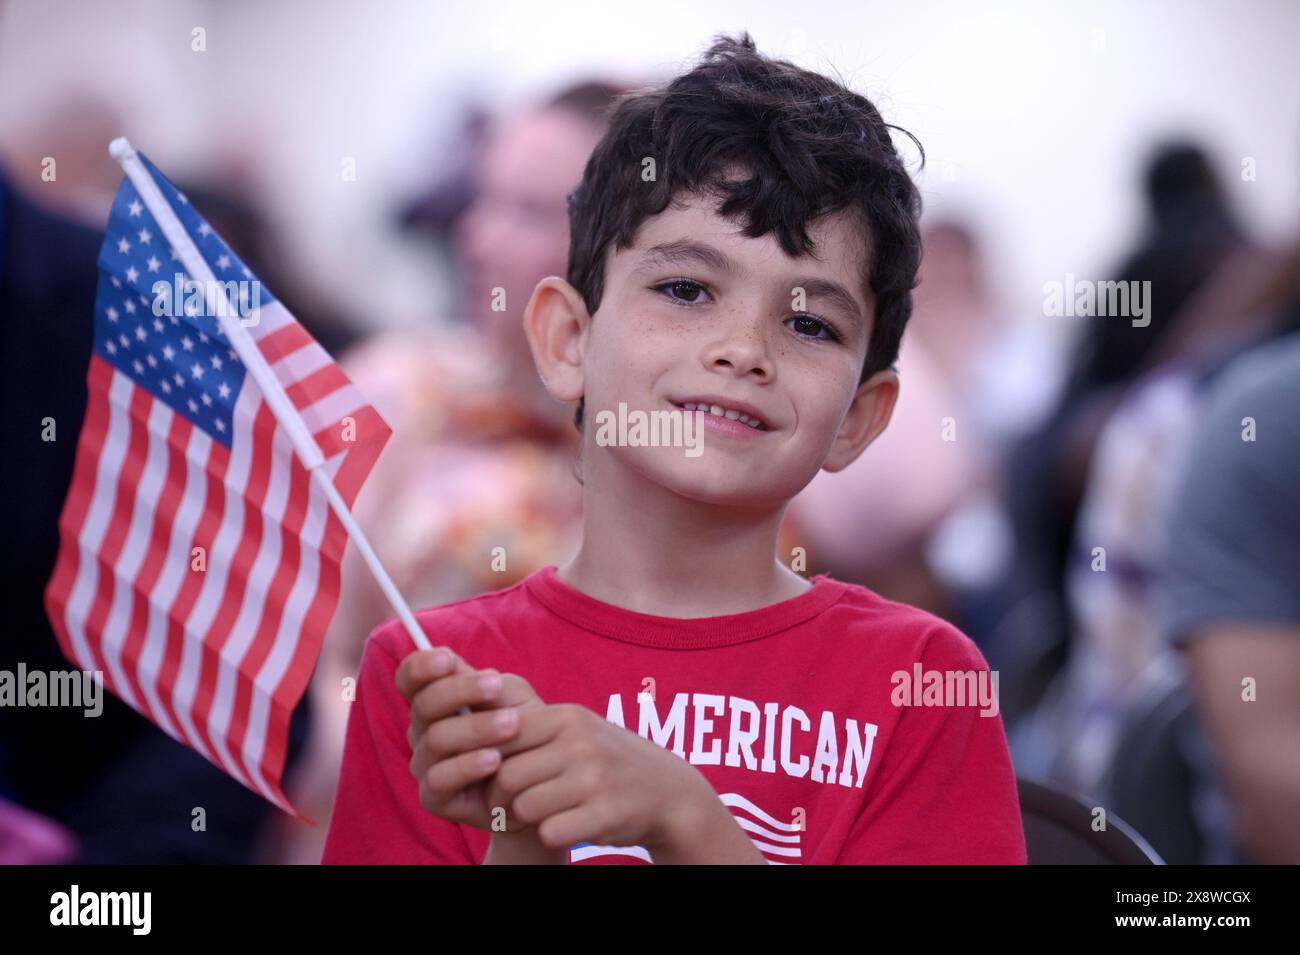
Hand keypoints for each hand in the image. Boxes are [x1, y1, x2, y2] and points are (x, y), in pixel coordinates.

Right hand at [395, 646, 543, 831]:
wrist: (544, 775)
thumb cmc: (525, 727)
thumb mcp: (512, 696)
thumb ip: (486, 680)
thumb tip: (455, 666)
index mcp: (435, 700)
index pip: (409, 679)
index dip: (420, 667)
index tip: (448, 659)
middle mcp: (423, 731)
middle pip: (423, 704)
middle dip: (461, 691)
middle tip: (496, 686)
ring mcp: (426, 765)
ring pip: (436, 740)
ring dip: (475, 728)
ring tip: (511, 725)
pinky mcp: (434, 798)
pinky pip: (439, 779)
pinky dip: (468, 766)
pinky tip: (495, 759)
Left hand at [487, 703, 729, 858]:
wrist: (668, 792)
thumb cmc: (606, 760)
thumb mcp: (576, 729)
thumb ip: (529, 728)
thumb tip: (469, 726)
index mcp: (568, 716)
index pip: (500, 735)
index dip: (490, 761)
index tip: (496, 776)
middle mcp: (581, 743)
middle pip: (506, 776)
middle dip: (503, 798)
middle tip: (512, 806)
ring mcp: (594, 779)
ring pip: (525, 807)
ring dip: (527, 818)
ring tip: (542, 814)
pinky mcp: (604, 815)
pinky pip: (550, 832)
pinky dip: (552, 834)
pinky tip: (567, 825)